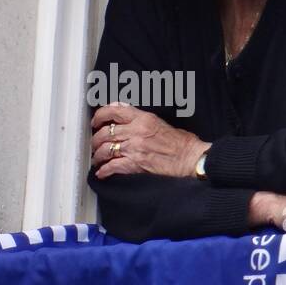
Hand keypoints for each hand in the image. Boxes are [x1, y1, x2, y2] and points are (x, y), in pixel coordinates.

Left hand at [90, 102, 208, 178]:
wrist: (190, 158)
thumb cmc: (180, 142)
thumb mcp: (159, 121)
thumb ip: (139, 117)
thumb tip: (123, 113)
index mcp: (143, 118)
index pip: (113, 111)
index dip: (99, 116)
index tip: (95, 122)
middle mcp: (136, 131)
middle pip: (105, 133)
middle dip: (95, 141)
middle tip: (95, 145)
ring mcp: (135, 148)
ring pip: (105, 150)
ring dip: (98, 156)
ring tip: (98, 160)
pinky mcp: (136, 164)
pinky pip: (112, 166)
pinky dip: (104, 171)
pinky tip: (102, 173)